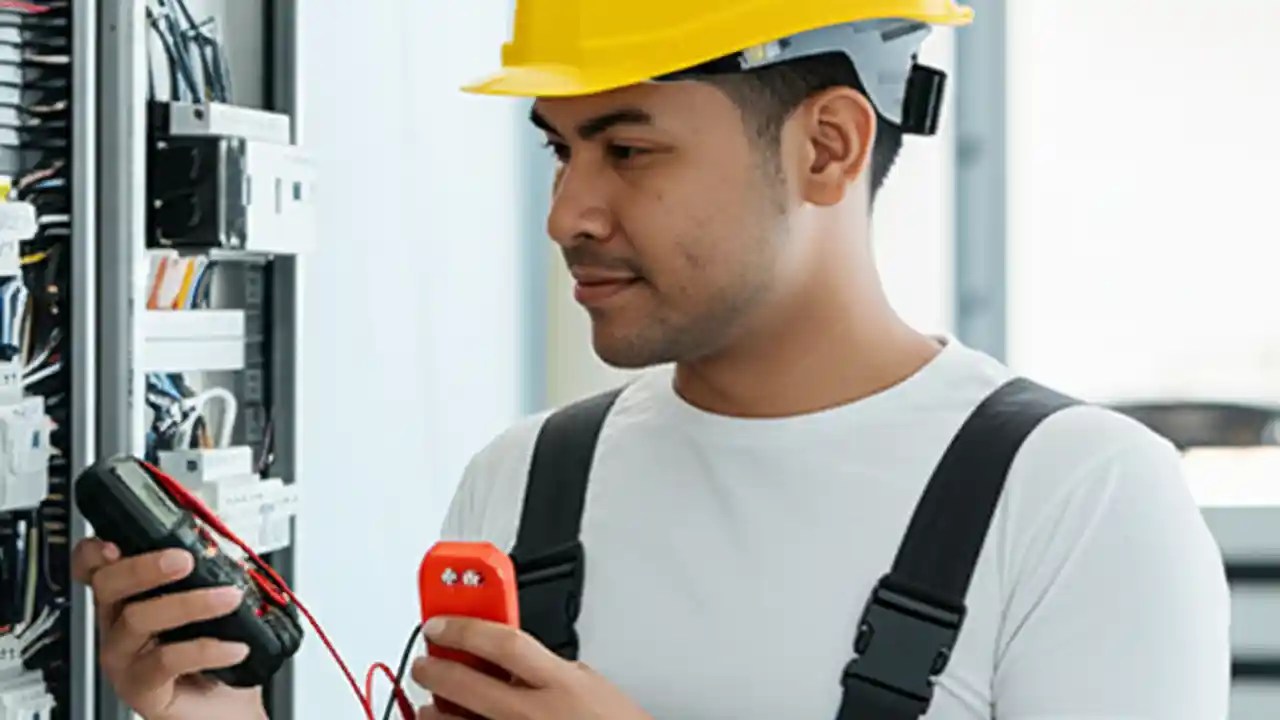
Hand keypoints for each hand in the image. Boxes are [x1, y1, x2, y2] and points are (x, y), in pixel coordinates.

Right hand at [71, 538, 267, 719]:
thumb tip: (221, 547)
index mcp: (128, 600)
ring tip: (229, 599)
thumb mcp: (211, 607)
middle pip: (109, 586)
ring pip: (138, 619)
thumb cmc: (217, 653)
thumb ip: (207, 576)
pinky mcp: (141, 688)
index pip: (94, 569)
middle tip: (184, 560)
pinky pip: (166, 660)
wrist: (227, 709)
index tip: (116, 542)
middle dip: (144, 567)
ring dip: (190, 603)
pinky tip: (235, 647)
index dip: (94, 554)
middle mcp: (118, 627)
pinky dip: (206, 649)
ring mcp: (124, 659)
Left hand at [412, 616, 652, 719]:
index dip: (464, 628)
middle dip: (436, 668)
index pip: (503, 643)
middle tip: (424, 661)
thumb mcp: (587, 681)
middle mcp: (535, 713)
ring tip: (430, 703)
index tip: (440, 621)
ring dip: (436, 711)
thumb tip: (508, 652)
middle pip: (470, 685)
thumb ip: (548, 665)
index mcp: (559, 683)